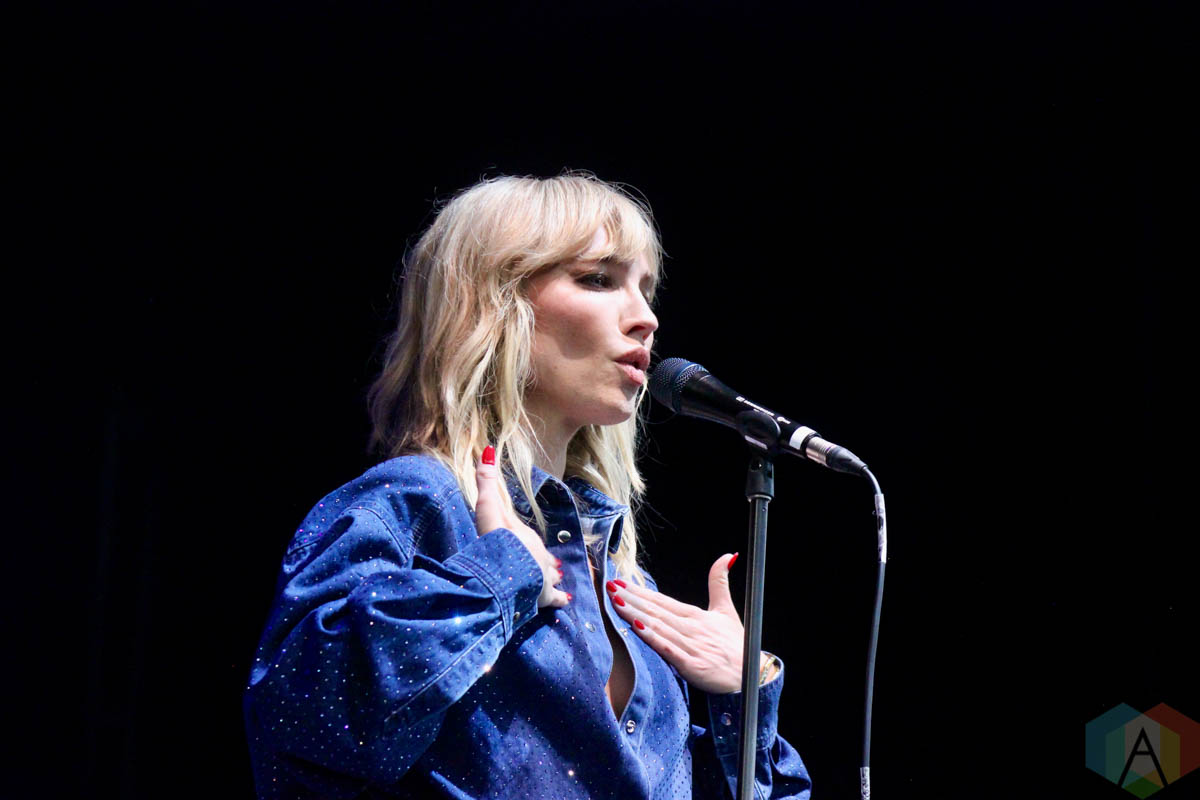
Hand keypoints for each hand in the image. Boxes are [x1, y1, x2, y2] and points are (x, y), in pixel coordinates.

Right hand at [474, 445, 569, 609]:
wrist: (508, 573)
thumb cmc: (498, 540)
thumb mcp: (488, 508)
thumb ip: (486, 482)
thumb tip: (488, 450)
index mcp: (526, 537)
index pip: (525, 536)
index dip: (520, 538)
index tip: (517, 540)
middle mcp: (540, 555)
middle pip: (539, 555)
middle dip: (535, 558)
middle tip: (530, 562)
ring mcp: (545, 577)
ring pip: (551, 574)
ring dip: (549, 575)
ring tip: (551, 578)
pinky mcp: (546, 598)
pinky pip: (557, 598)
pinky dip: (559, 599)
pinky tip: (564, 600)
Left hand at [607, 554, 754, 693]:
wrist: (753, 676)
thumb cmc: (737, 645)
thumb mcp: (727, 609)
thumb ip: (720, 582)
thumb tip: (728, 555)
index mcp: (695, 616)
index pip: (661, 600)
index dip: (640, 591)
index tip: (620, 581)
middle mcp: (691, 628)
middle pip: (655, 610)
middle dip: (630, 598)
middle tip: (609, 586)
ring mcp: (690, 646)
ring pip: (658, 626)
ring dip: (635, 613)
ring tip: (615, 602)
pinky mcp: (691, 665)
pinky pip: (667, 648)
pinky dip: (652, 637)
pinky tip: (636, 627)